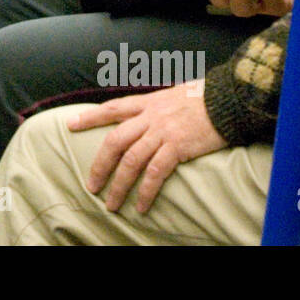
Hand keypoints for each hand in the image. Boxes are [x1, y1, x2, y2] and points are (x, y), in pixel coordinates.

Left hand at [65, 82, 226, 213]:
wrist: (228, 98)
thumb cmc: (205, 97)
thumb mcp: (174, 94)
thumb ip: (158, 106)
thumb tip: (150, 114)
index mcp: (148, 102)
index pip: (112, 108)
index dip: (90, 117)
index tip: (71, 124)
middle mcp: (150, 116)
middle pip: (114, 141)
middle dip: (100, 165)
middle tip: (91, 185)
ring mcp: (162, 131)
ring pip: (130, 160)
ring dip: (119, 185)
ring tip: (111, 203)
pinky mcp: (177, 146)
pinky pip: (155, 172)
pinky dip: (145, 190)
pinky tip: (141, 205)